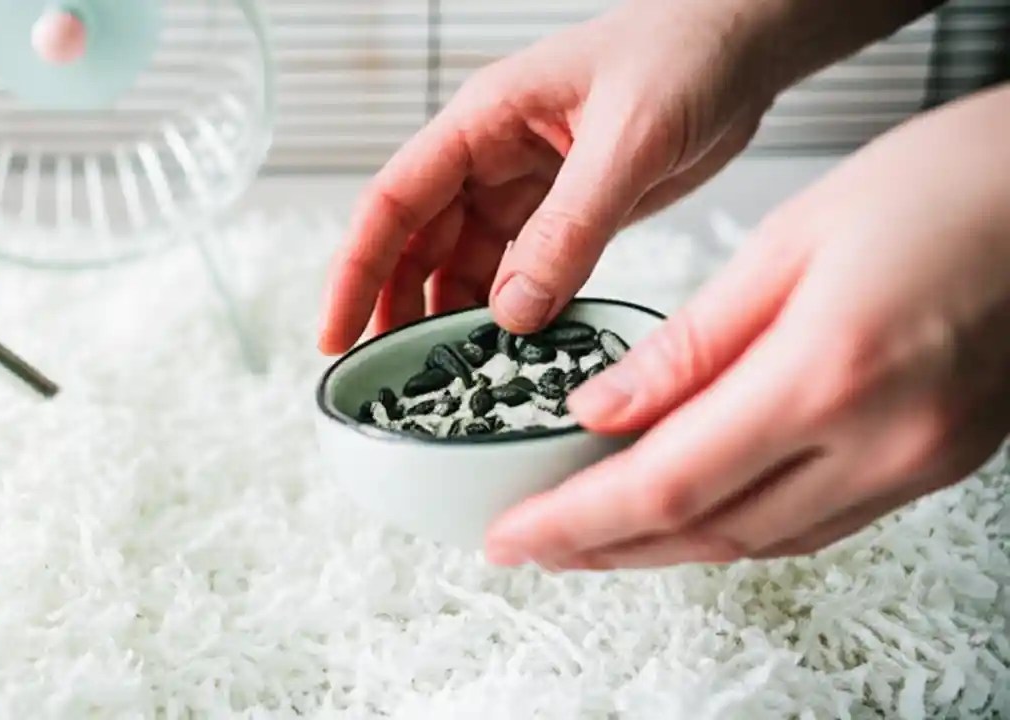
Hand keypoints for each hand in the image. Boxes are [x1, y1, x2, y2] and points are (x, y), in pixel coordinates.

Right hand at [317, 1, 778, 353]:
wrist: (745, 44)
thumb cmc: (684, 53)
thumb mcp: (629, 138)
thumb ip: (572, 227)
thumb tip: (515, 313)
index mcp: (483, 121)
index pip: (394, 200)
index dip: (356, 269)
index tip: (335, 333)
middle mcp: (491, 157)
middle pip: (418, 243)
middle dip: (397, 309)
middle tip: (391, 380)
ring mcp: (527, 189)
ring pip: (465, 265)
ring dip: (455, 319)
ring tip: (450, 381)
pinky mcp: (566, 215)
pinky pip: (521, 273)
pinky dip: (511, 315)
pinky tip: (513, 352)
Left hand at [485, 84, 1009, 569]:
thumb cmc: (942, 187)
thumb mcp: (789, 243)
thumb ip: (688, 344)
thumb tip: (598, 411)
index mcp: (827, 373)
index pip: (667, 482)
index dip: (576, 522)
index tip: (511, 536)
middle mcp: (878, 442)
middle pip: (707, 530)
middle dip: (603, 549)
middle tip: (531, 546)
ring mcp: (915, 465)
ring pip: (758, 542)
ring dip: (663, 548)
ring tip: (589, 536)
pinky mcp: (934, 466)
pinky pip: (812, 527)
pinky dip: (734, 528)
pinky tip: (687, 514)